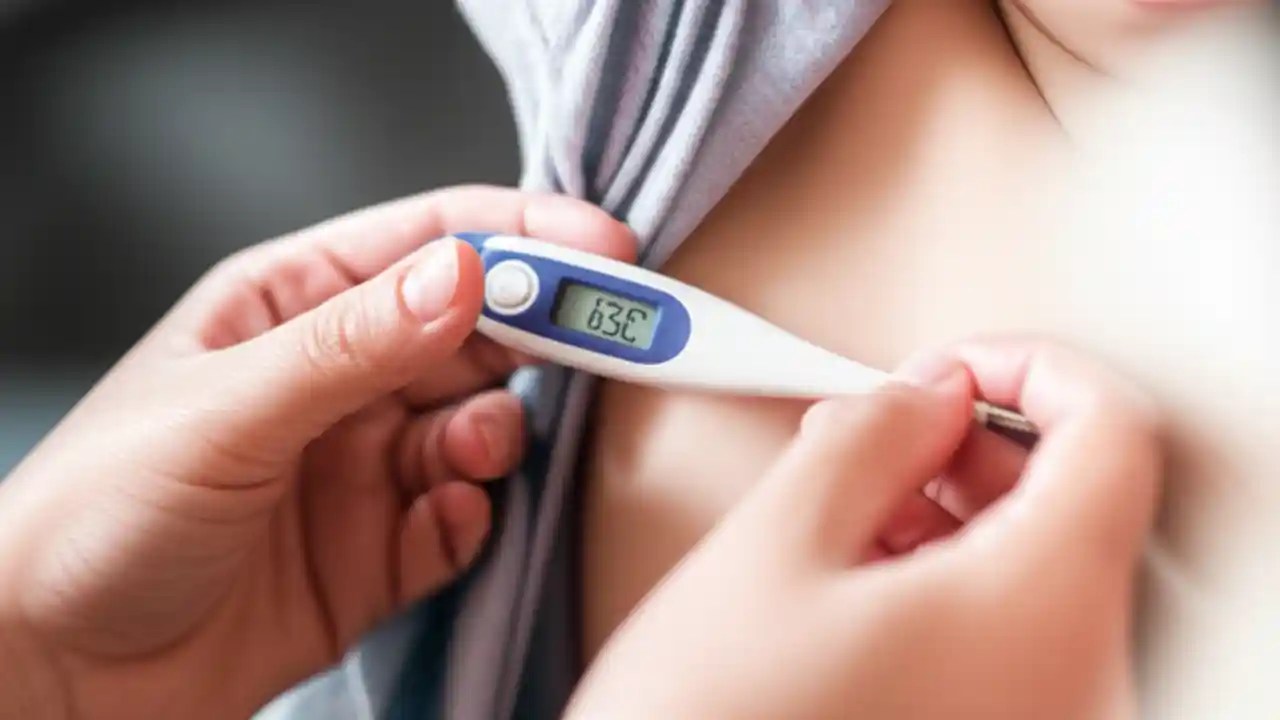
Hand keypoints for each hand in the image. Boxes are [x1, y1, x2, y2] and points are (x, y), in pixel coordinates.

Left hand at [0, 187, 633, 719]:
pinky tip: (444, 521)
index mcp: (293, 306)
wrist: (59, 674)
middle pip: (476, 333)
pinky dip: (470, 518)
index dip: (522, 239)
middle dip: (543, 336)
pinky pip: (461, 520)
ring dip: (495, 434)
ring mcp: (364, 466)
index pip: (429, 245)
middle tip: (611, 343)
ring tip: (475, 451)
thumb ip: (353, 344)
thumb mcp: (225, 411)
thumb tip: (466, 275)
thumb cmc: (94, 516)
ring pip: (478, 426)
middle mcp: (340, 379)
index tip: (602, 253)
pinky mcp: (381, 551)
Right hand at [568, 339, 1160, 719]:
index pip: (1111, 430)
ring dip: (947, 513)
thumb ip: (867, 436)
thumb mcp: (771, 547)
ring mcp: (1046, 719)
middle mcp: (1076, 679)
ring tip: (842, 508)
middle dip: (968, 444)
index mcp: (1040, 609)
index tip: (955, 367)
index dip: (1029, 368)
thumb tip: (922, 395)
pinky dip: (944, 585)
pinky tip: (855, 580)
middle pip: (1076, 501)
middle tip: (878, 432)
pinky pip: (1006, 637)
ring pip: (1033, 569)